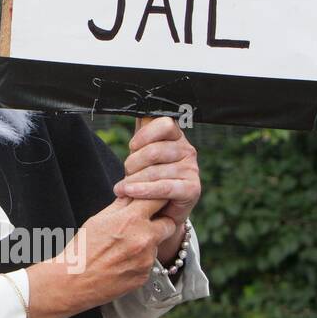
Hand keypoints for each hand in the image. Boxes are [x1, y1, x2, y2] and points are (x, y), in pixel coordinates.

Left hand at [113, 116, 199, 263]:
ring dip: (134, 181)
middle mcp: (187, 150)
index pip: (164, 124)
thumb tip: (138, 109)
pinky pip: (164, 187)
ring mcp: (192, 169)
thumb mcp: (143, 150)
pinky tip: (130, 192)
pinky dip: (144, 190)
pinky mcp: (193, 189)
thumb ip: (142, 131)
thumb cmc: (149, 175)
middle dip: (133, 163)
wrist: (160, 208)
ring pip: (156, 171)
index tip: (132, 147)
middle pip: (154, 150)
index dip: (144, 135)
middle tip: (126, 174)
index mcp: (176, 137)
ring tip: (123, 188)